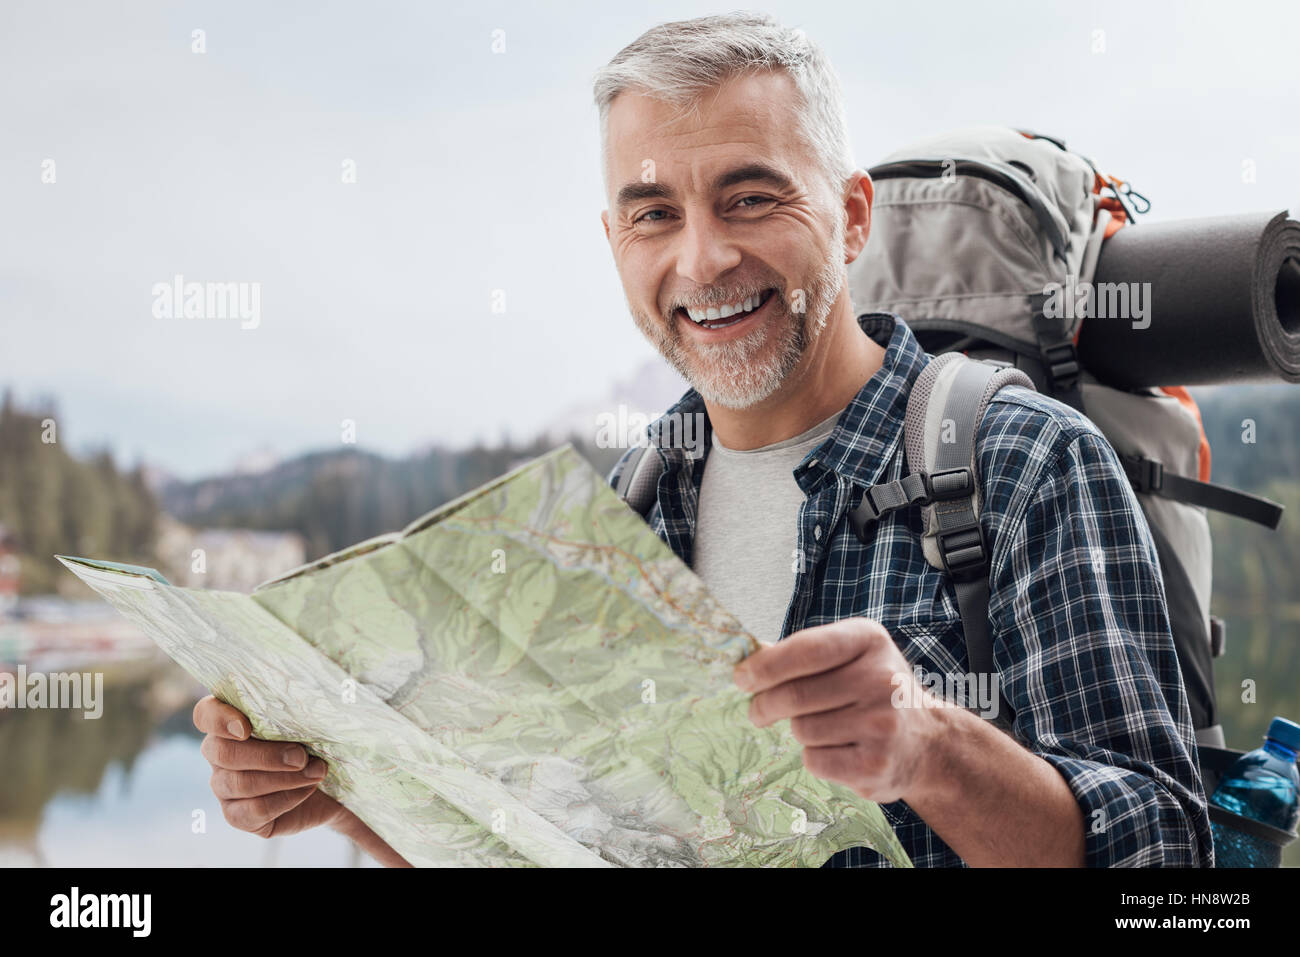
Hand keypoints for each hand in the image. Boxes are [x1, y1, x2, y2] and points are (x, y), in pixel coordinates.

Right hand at [192, 694, 341, 837]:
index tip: (246, 728)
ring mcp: (224, 786)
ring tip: (316, 772)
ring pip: (239, 783)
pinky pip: (253, 810)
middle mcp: (219, 753)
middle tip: (301, 756)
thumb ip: (301, 705)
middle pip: (222, 752)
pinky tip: (307, 789)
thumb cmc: (318, 743)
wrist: (332, 785)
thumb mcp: (312, 719)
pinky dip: (285, 799)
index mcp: (230, 721)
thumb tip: (315, 689)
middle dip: (266, 755)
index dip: (219, 720)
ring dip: (284, 778)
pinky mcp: (237, 815)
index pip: (205, 714)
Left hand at [733, 617, 941, 803]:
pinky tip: (838, 749)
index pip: (804, 650)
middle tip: (757, 712)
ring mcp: (881, 723)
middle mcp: (881, 678)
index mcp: (869, 640)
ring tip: (823, 728)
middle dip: (764, 704)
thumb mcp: (850, 655)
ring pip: (802, 729)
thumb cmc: (873, 691)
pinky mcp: (876, 764)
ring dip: (799, 731)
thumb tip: (748, 661)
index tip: (741, 678)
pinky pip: (814, 760)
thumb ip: (803, 654)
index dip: (764, 666)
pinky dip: (814, 756)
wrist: (926, 741)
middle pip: (794, 694)